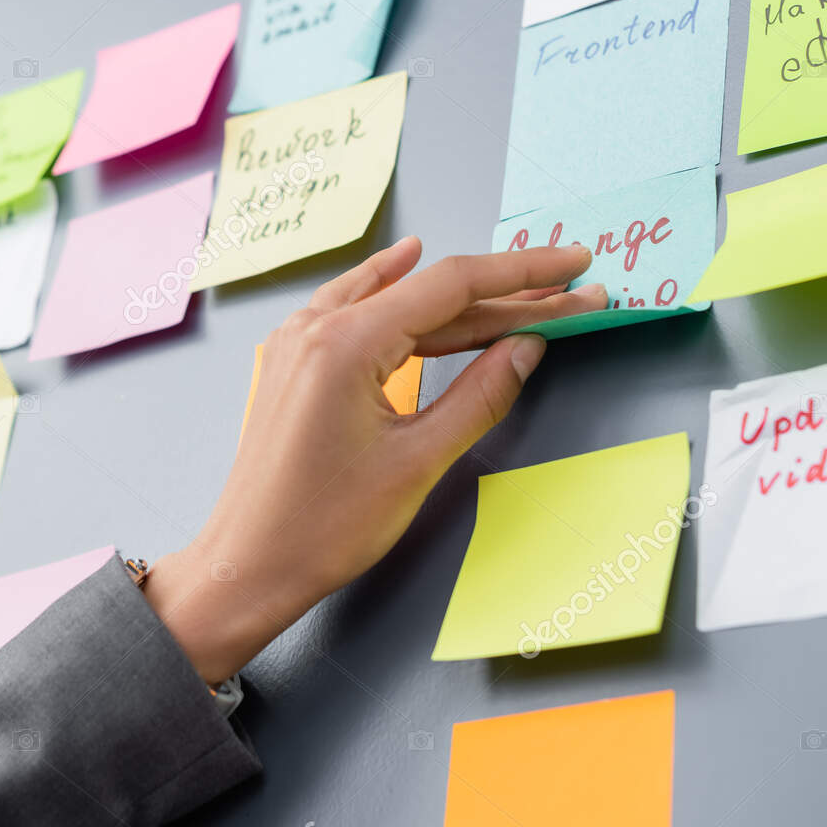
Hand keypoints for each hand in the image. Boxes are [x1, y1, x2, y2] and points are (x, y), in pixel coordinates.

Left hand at [144, 237, 603, 683]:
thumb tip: (528, 347)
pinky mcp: (292, 364)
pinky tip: (406, 262)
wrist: (250, 565)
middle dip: (505, 297)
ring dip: (457, 300)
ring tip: (519, 291)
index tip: (576, 267)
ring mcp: (298, 343)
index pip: (452, 286)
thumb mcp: (418, 461)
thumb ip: (479, 396)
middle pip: (428, 294)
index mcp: (346, 343)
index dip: (523, 275)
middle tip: (571, 295)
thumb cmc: (325, 526)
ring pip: (393, 301)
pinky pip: (350, 309)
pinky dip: (390, 291)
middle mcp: (316, 328)